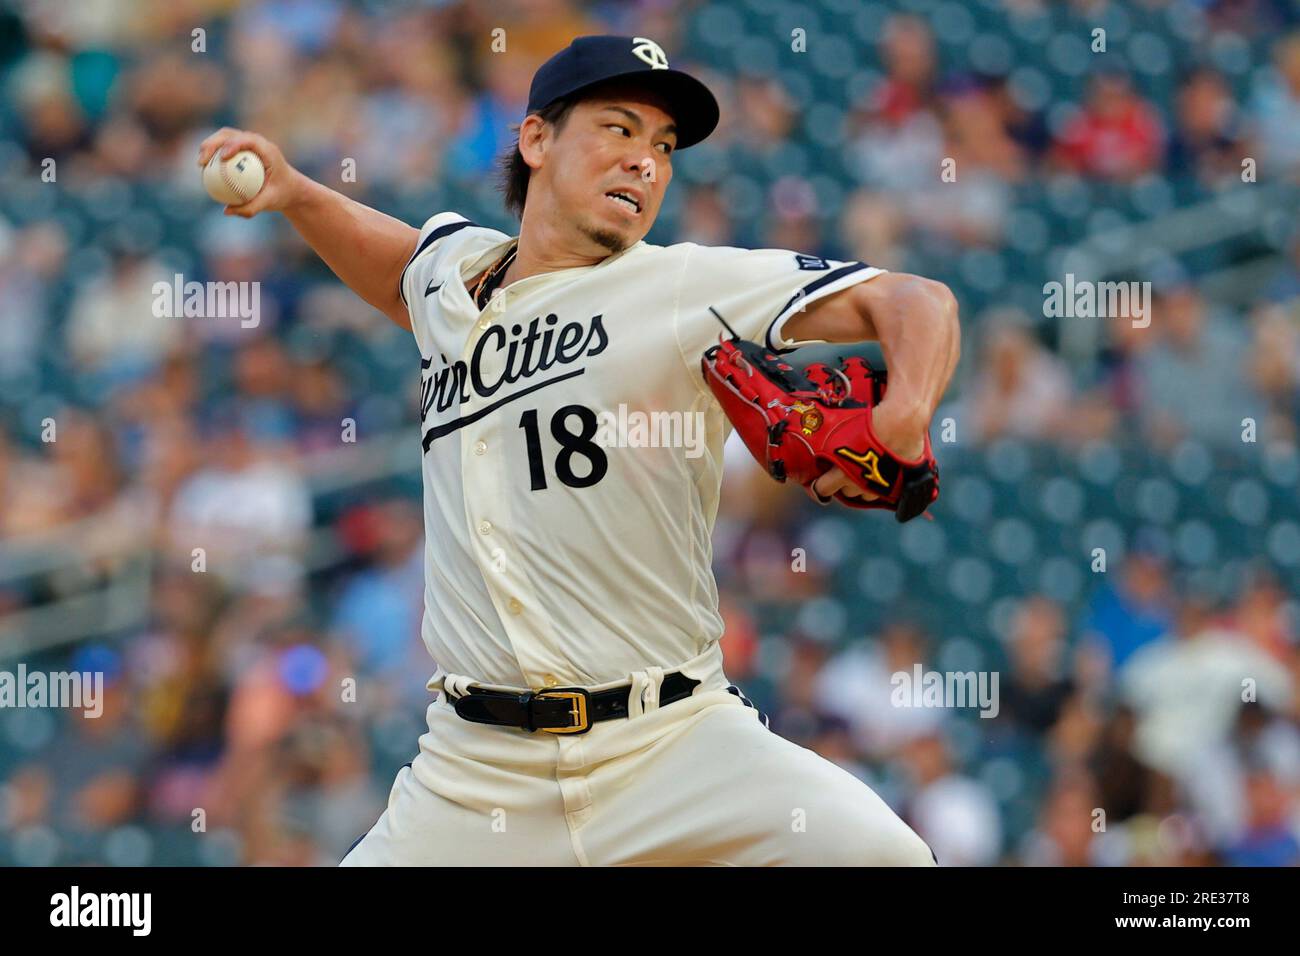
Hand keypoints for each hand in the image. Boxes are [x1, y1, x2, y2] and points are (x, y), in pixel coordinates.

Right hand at [197, 127, 303, 218]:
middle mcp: (256, 142)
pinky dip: (213, 155)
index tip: (222, 158)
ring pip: (223, 138)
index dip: (233, 144)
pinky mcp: (241, 148)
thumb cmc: (282, 194)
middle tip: (202, 161)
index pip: (248, 140)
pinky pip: (223, 148)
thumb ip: (251, 208)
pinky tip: (204, 170)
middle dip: (212, 143)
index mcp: (267, 150)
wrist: (289, 188)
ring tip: (200, 164)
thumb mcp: (270, 203)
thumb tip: (227, 210)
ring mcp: (248, 143)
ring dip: (208, 146)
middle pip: (229, 134)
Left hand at [809, 398, 929, 502]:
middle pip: (845, 492)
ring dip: (863, 485)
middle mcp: (859, 485)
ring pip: (865, 494)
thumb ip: (827, 445)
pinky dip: (881, 486)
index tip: (822, 478)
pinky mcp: (896, 487)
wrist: (902, 422)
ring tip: (868, 466)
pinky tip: (882, 470)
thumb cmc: (870, 424)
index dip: (820, 483)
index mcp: (842, 474)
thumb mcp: (840, 430)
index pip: (822, 489)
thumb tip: (816, 447)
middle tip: (848, 465)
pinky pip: (884, 494)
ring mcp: (879, 488)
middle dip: (844, 482)